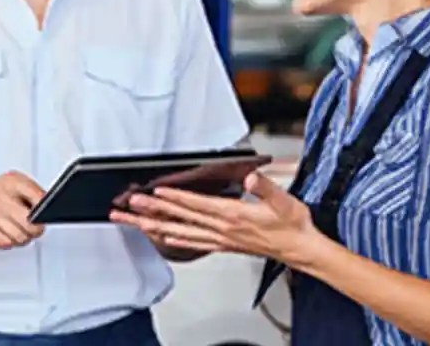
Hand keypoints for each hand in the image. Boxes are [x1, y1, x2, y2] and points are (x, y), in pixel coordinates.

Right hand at [0, 171, 45, 249]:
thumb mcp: (16, 182)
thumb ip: (34, 193)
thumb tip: (50, 209)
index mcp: (14, 182)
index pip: (38, 198)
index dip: (45, 210)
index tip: (45, 213)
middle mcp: (3, 198)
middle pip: (30, 223)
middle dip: (36, 229)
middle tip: (35, 228)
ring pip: (19, 237)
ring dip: (24, 238)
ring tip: (21, 231)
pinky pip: (5, 243)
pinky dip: (9, 242)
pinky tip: (8, 233)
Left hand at [109, 172, 327, 265]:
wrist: (302, 250)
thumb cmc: (293, 226)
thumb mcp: (285, 201)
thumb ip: (266, 188)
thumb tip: (251, 178)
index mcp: (233, 217)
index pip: (196, 206)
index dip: (173, 199)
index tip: (152, 194)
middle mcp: (222, 230)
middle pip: (179, 220)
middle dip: (150, 214)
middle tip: (127, 208)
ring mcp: (220, 239)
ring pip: (179, 233)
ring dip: (153, 228)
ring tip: (132, 223)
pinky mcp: (223, 245)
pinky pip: (191, 243)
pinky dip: (173, 240)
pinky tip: (161, 237)